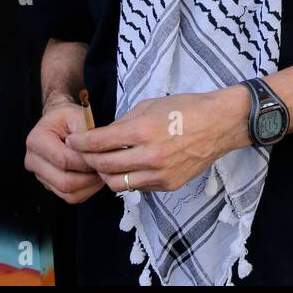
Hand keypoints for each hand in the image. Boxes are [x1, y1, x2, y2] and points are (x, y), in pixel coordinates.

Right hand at [25, 99, 104, 203]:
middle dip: (88, 177)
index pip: (63, 160)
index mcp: (36, 140)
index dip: (85, 161)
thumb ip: (85, 133)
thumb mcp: (77, 116)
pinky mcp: (50, 185)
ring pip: (68, 193)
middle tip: (104, 167)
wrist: (59, 123)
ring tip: (100, 172)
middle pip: (64, 181)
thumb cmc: (67, 118)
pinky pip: (70, 197)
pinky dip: (86, 191)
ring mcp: (40, 175)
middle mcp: (33, 160)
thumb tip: (94, 153)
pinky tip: (94, 178)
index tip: (100, 156)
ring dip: (89, 186)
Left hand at [66, 88, 249, 193]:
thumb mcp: (149, 105)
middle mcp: (149, 156)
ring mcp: (160, 174)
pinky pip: (138, 188)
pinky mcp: (169, 185)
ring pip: (118, 184)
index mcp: (143, 131)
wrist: (220, 124)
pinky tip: (127, 167)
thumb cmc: (186, 108)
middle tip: (82, 154)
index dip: (81, 143)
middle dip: (87, 160)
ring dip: (105, 174)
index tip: (72, 141)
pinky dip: (127, 179)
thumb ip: (124, 122)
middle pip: (104, 166)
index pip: (99, 142)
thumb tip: (103, 135)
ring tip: (103, 164)